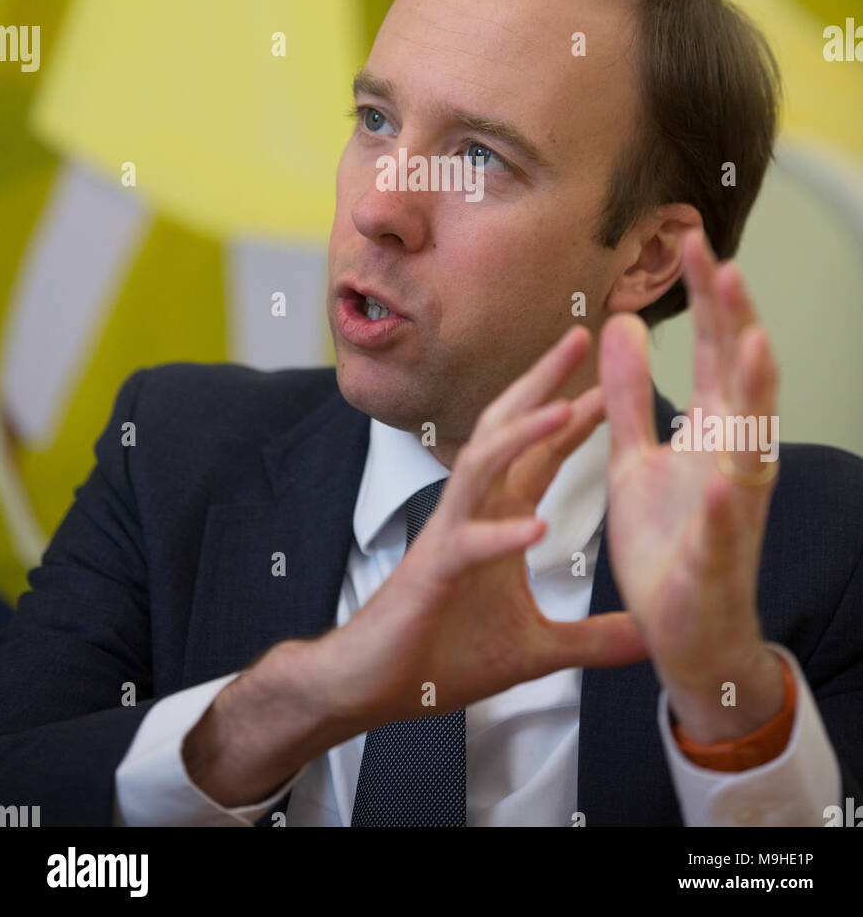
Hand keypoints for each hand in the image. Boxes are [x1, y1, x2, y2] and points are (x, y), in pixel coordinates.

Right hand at [307, 325, 647, 729]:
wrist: (376, 687)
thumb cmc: (446, 656)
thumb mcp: (537, 650)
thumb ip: (592, 639)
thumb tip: (648, 638)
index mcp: (499, 518)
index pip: (542, 454)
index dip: (577, 416)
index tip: (618, 380)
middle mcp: (475, 512)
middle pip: (509, 430)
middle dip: (544, 382)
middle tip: (581, 335)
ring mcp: (450, 536)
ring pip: (484, 465)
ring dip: (523, 434)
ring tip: (566, 407)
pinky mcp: (433, 573)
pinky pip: (467, 544)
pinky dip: (500, 535)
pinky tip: (535, 527)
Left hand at [600, 229, 784, 739]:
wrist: (684, 633)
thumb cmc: (666, 541)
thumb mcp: (635, 456)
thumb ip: (629, 395)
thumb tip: (622, 324)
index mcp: (708, 434)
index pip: (711, 353)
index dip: (704, 301)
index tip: (693, 242)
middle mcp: (729, 462)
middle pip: (736, 382)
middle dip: (733, 326)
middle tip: (725, 265)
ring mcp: (728, 510)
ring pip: (749, 446)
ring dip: (752, 397)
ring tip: (753, 343)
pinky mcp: (713, 561)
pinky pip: (720, 532)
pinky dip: (721, 507)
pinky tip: (721, 480)